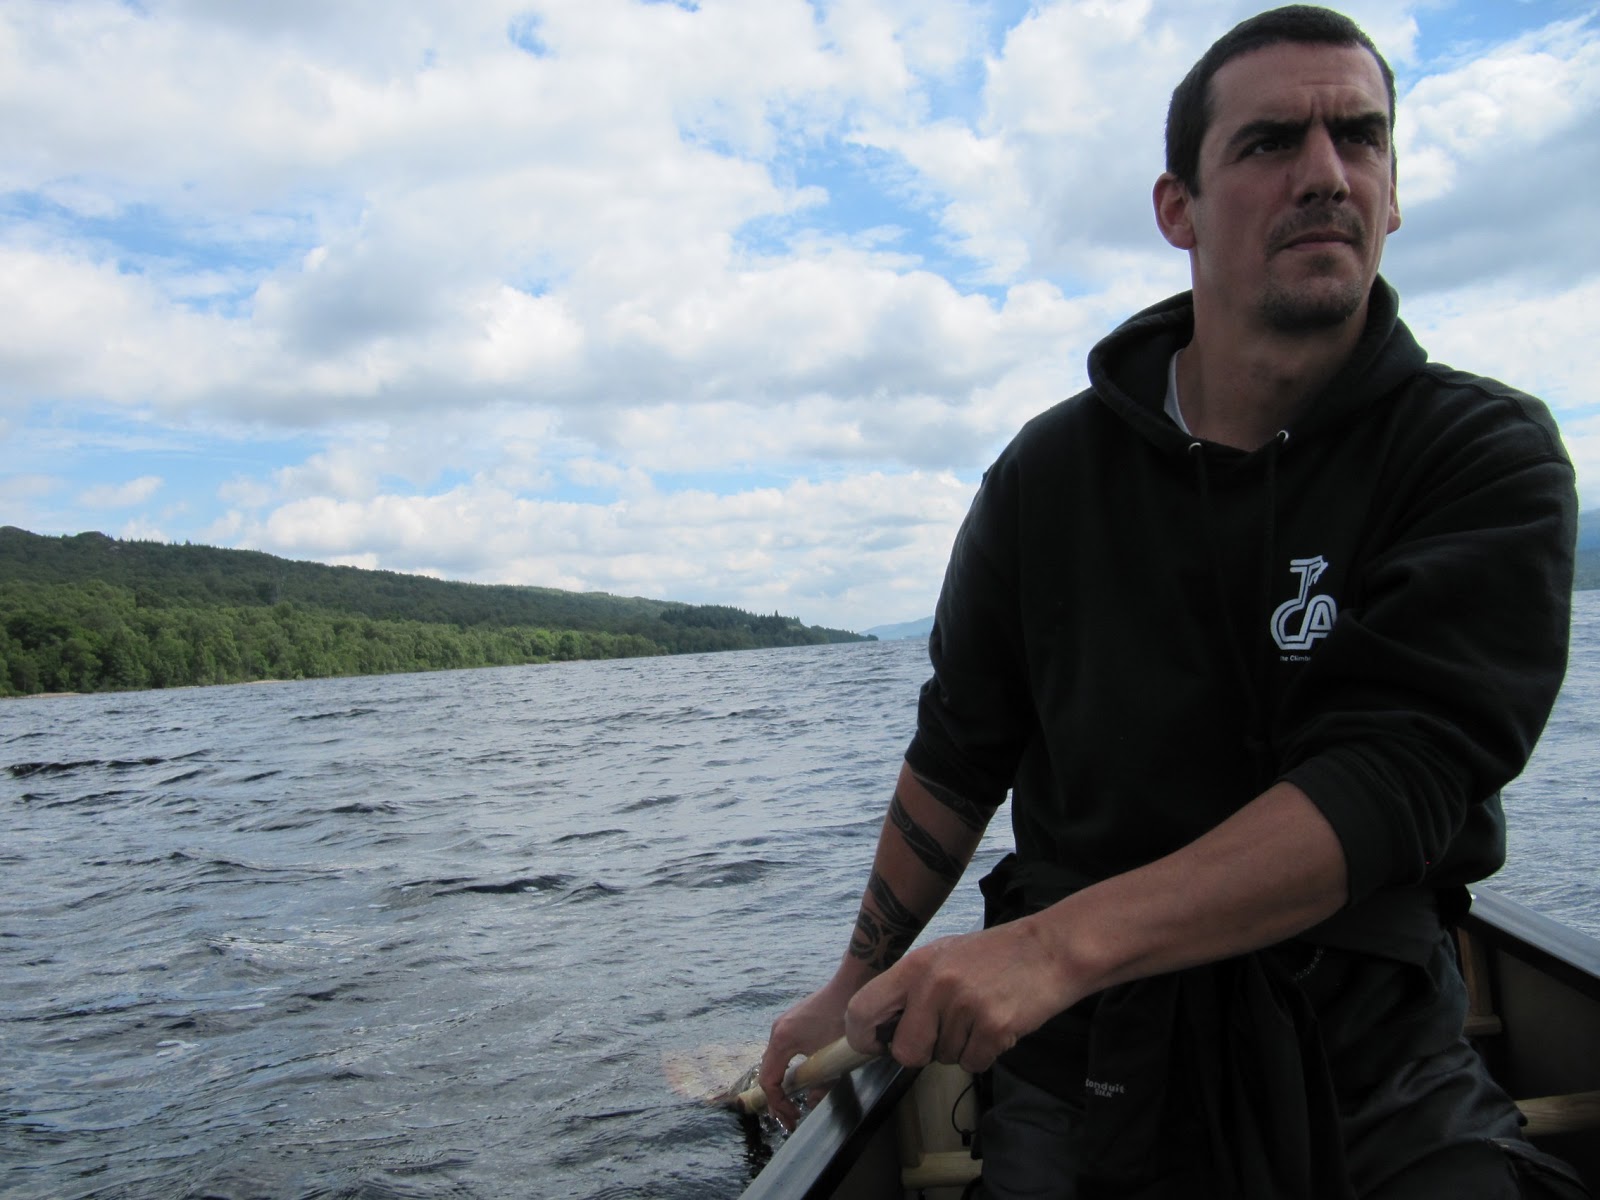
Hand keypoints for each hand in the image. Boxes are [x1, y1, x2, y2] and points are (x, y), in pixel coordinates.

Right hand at [757, 977, 853, 1129]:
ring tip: (792, 1101)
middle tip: (790, 1116)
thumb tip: (811, 1102)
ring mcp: (783, 1024)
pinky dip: (786, 1068)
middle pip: (767, 1072)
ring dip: (781, 1082)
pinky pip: (782, 1050)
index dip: (778, 1104)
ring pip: (774, 1061)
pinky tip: (799, 1077)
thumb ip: (821, 1085)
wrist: (850, 988)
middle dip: (776, 1098)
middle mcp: (776, 1031)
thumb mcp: (833, 1059)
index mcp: (782, 1041)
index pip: (769, 1081)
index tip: (792, 1116)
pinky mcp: (792, 1021)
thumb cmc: (841, 1022)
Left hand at [843, 919, 1080, 1074]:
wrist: (1052, 950)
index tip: (875, 1044)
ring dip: (960, 1047)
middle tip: (942, 1033)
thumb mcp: (943, 956)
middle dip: (921, 1052)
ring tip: (980, 1014)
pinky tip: (997, 1025)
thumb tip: (881, 1026)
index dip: (862, 1036)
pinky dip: (985, 1053)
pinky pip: (973, 1063)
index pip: (863, 1008)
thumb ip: (911, 987)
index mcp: (916, 965)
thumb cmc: (995, 956)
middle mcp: (935, 985)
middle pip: (905, 1051)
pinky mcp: (993, 1028)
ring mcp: (964, 1007)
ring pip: (944, 1059)